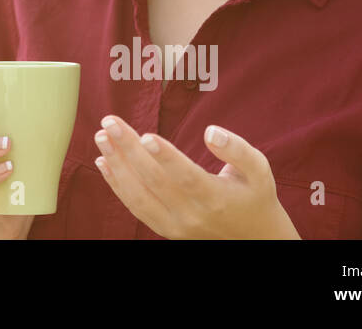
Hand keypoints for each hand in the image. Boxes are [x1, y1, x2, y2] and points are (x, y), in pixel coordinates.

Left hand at [92, 115, 299, 238]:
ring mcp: (176, 225)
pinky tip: (104, 162)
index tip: (145, 135)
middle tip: (110, 122)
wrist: (254, 239)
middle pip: (154, 181)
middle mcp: (193, 215)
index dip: (166, 156)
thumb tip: (211, 132)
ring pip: (139, 196)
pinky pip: (135, 208)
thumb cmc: (254, 196)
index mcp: (216, 197)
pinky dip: (116, 185)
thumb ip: (238, 150)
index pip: (186, 177)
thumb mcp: (259, 170)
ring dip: (116, 166)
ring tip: (102, 138)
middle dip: (129, 150)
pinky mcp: (165, 230)